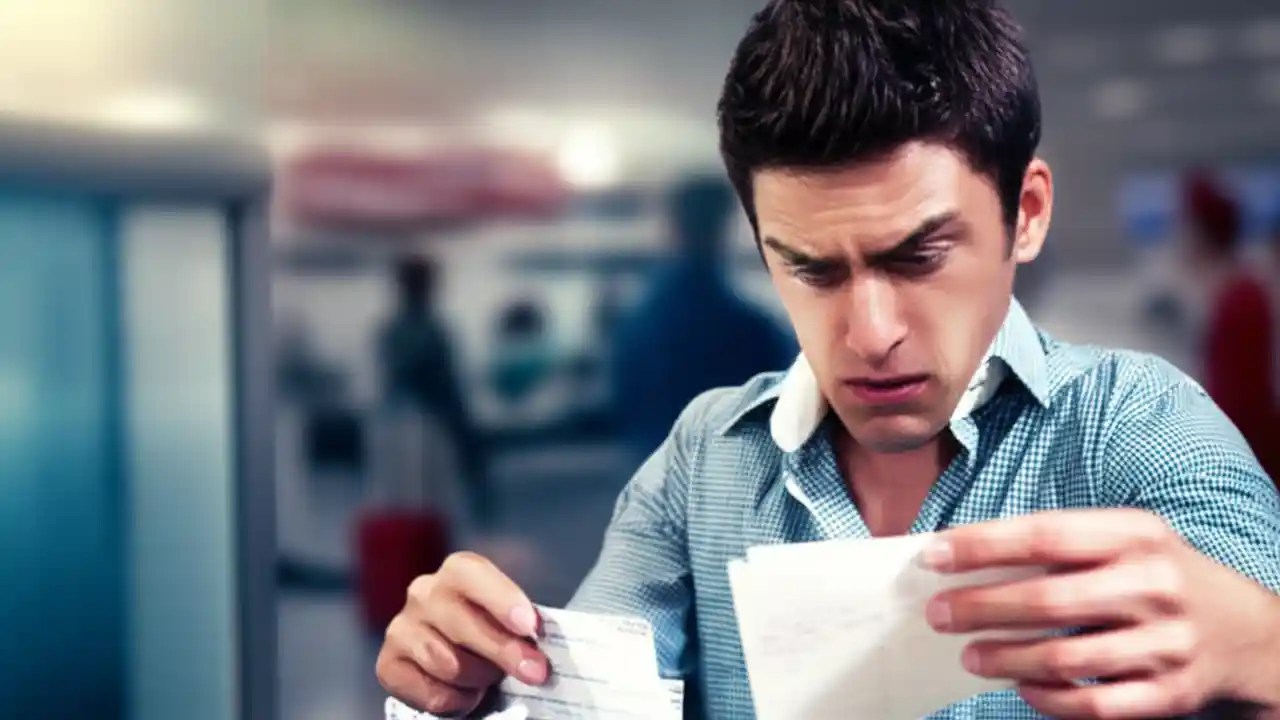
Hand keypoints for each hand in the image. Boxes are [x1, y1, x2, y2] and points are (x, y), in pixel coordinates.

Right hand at [376, 551, 549, 716]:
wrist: (457, 657)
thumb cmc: (492, 630)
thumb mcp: (511, 618)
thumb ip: (520, 625)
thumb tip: (537, 644)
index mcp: (458, 571)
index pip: (473, 575)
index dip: (502, 599)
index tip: (529, 626)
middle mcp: (423, 593)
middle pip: (463, 625)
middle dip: (504, 652)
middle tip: (536, 672)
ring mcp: (401, 628)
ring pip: (448, 663)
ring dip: (479, 678)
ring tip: (489, 679)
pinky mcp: (388, 665)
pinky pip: (431, 692)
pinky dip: (456, 701)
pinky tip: (464, 693)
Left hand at [919, 509, 1279, 718]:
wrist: (1250, 634)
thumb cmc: (1159, 577)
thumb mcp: (1126, 541)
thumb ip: (1061, 545)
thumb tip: (969, 559)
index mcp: (1135, 535)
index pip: (1045, 536)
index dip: (983, 545)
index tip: (934, 555)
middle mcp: (1154, 586)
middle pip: (1048, 600)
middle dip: (981, 607)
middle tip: (937, 614)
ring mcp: (1166, 643)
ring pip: (1065, 658)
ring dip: (1005, 658)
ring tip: (969, 655)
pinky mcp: (1171, 693)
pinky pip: (1095, 704)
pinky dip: (1049, 698)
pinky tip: (1021, 685)